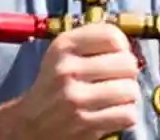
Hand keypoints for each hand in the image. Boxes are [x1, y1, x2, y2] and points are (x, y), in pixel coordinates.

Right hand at [9, 23, 141, 139]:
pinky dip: (126, 116)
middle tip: (117, 80)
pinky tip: (112, 114)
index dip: (122, 47)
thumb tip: (129, 45)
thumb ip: (93, 41)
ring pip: (130, 90)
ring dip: (129, 96)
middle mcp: (67, 69)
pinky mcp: (84, 123)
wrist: (29, 124)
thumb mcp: (63, 54)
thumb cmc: (54, 85)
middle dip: (128, 73)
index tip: (116, 56)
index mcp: (64, 46)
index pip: (112, 36)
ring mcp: (75, 98)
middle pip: (127, 63)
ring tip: (115, 98)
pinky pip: (127, 114)